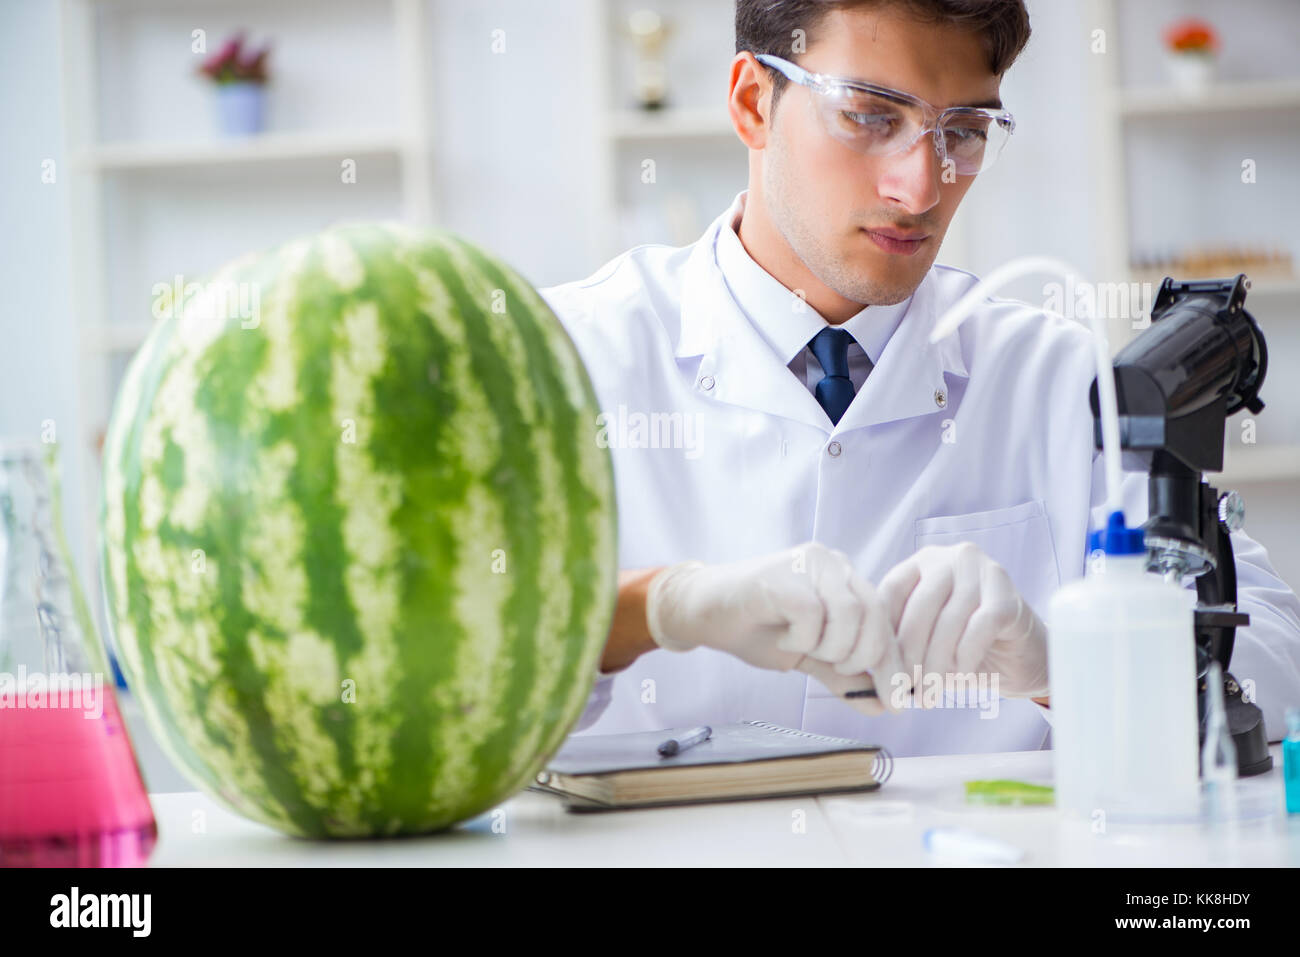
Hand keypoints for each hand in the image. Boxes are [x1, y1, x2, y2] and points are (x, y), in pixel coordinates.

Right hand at [645, 543, 905, 714]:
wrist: (704, 613)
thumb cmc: (756, 629)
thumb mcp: (809, 656)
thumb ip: (843, 675)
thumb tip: (880, 707)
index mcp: (845, 579)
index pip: (885, 620)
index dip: (893, 664)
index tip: (895, 702)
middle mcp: (832, 563)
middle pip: (874, 616)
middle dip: (858, 656)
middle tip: (829, 664)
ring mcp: (807, 564)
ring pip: (848, 613)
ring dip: (829, 646)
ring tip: (802, 647)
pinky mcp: (782, 574)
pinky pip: (810, 614)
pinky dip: (801, 637)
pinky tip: (783, 636)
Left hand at [876, 542, 1048, 701]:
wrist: (1022, 657)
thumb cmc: (964, 647)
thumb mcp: (924, 641)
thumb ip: (898, 642)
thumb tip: (867, 669)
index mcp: (923, 563)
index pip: (890, 593)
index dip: (882, 635)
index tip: (876, 671)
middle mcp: (951, 558)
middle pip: (918, 607)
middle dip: (908, 654)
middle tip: (901, 690)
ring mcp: (983, 572)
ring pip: (949, 620)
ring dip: (935, 663)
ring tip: (928, 694)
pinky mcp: (1009, 595)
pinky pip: (980, 627)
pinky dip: (966, 656)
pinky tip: (961, 676)